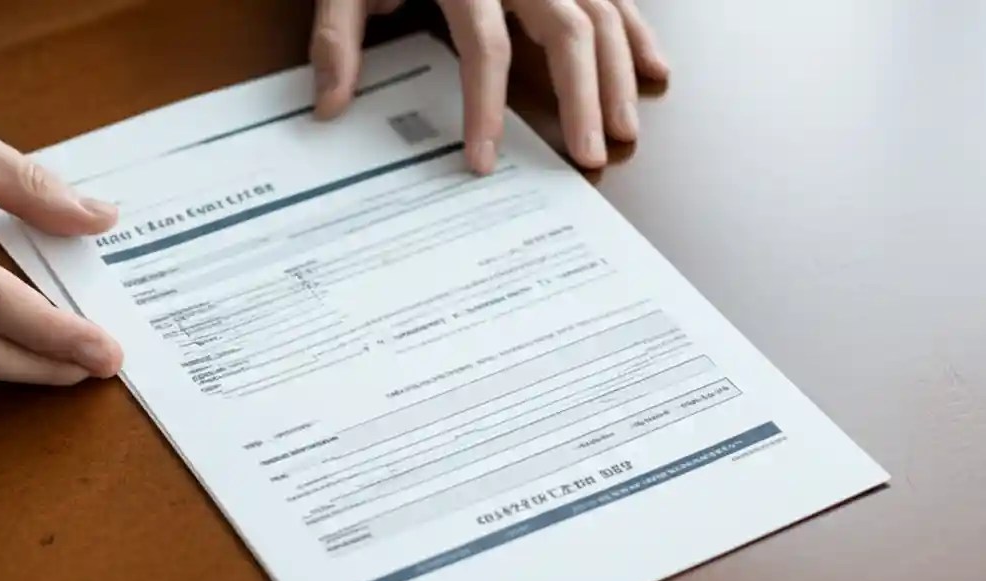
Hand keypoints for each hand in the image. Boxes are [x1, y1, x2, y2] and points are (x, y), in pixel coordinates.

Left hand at [310, 0, 668, 171]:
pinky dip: (637, 31)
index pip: (484, 46)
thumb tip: (330, 106)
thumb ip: (337, 37)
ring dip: (619, 74)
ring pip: (602, 12)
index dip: (485, 107)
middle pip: (566, 30)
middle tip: (589, 155)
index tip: (483, 160)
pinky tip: (654, 70)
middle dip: (583, 97)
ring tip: (626, 131)